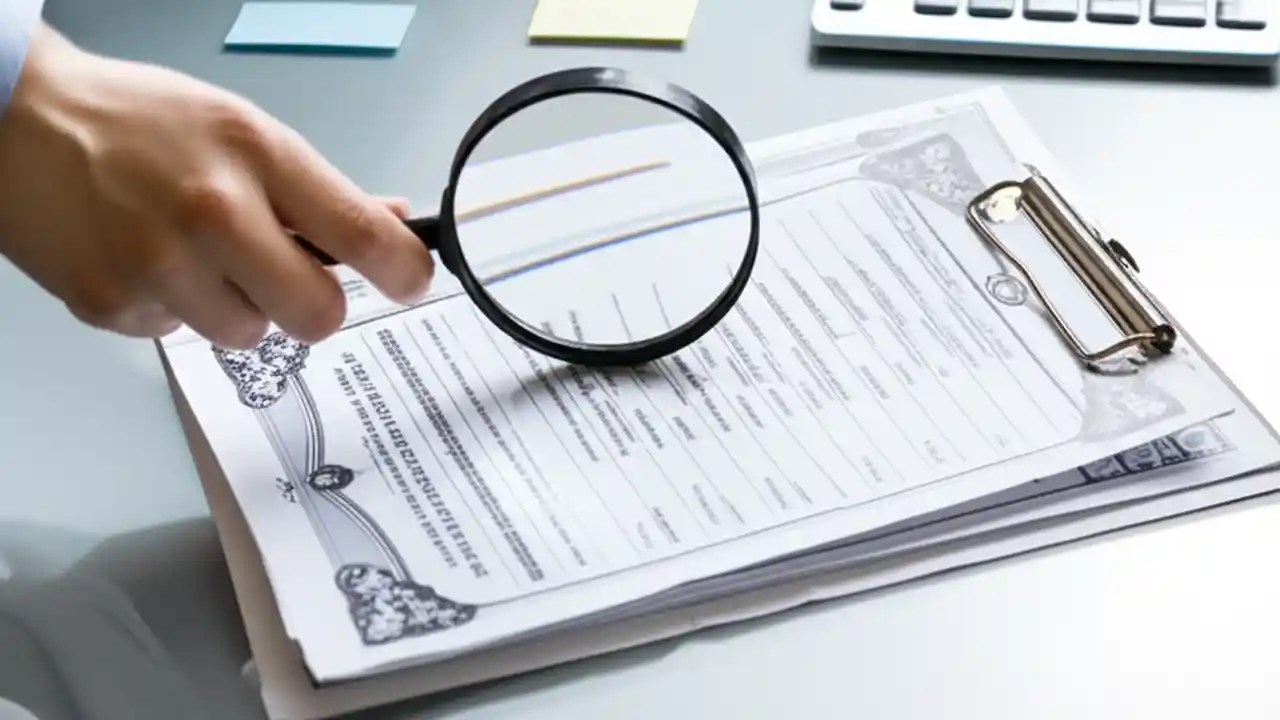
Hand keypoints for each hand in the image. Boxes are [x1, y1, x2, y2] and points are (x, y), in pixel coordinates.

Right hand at [0, 25, 433, 348]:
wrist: (18, 124)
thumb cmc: (140, 123)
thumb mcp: (242, 131)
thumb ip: (317, 190)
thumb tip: (392, 226)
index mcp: (256, 157)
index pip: (363, 235)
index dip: (405, 271)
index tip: (413, 280)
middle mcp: (212, 213)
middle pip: (318, 315)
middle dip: (313, 303)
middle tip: (287, 275)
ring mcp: (158, 266)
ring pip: (250, 335)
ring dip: (239, 307)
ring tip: (196, 254)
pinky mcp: (113, 307)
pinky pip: (182, 337)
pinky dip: (176, 309)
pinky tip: (147, 261)